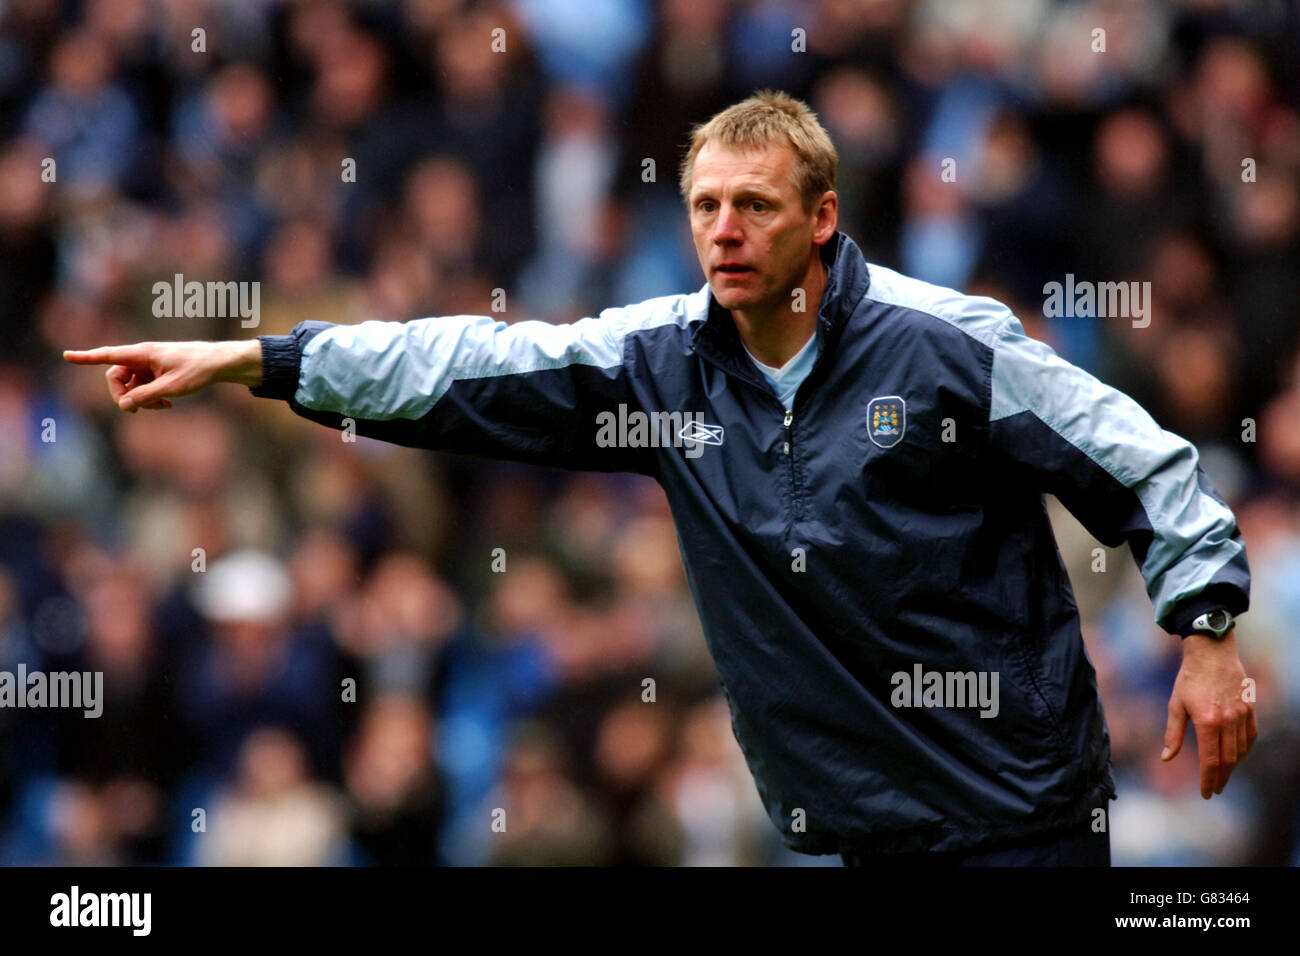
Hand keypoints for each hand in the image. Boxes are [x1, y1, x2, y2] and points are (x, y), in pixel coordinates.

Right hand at [63, 340, 261, 411]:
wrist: (221, 363)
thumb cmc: (198, 370)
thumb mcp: (171, 387)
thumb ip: (145, 396)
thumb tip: (123, 405)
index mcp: (143, 354)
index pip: (109, 355)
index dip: (87, 357)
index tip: (67, 355)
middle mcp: (143, 356)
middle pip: (117, 377)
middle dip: (123, 395)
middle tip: (137, 409)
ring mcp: (150, 365)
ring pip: (131, 385)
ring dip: (140, 399)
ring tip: (162, 407)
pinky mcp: (158, 372)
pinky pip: (144, 386)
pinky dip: (150, 397)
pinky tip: (167, 405)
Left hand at [1161, 630, 1256, 797]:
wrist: (1212, 652)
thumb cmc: (1189, 678)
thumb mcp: (1175, 704)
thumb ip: (1173, 734)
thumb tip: (1166, 758)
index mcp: (1207, 722)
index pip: (1210, 760)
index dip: (1208, 780)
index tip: (1205, 793)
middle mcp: (1228, 721)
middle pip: (1229, 760)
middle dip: (1221, 778)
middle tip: (1215, 789)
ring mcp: (1242, 715)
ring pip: (1242, 750)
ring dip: (1233, 766)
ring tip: (1223, 775)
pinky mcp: (1251, 709)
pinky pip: (1251, 737)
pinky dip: (1245, 750)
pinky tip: (1237, 756)